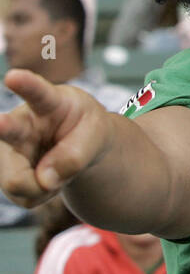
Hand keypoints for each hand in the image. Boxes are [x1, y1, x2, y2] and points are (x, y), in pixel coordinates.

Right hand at [0, 71, 113, 207]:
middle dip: (2, 128)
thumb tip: (44, 181)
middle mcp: (20, 124)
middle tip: (0, 123)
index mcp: (48, 103)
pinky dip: (43, 196)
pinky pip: (26, 197)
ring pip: (18, 180)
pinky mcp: (9, 175)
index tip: (13, 76)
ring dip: (43, 187)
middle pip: (9, 130)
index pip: (38, 91)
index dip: (26, 84)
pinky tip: (49, 180)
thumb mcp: (96, 135)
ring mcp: (10, 151)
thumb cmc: (86, 129)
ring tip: (59, 173)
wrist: (80, 144)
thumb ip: (75, 155)